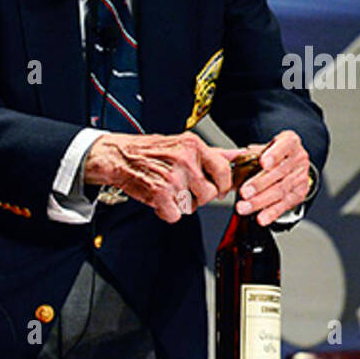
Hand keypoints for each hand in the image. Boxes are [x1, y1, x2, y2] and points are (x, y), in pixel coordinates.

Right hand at [84, 132, 234, 222]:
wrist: (120, 157)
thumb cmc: (152, 151)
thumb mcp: (184, 143)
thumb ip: (213, 153)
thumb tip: (238, 156)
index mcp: (193, 146)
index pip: (224, 170)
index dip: (223, 184)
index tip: (218, 187)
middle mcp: (185, 161)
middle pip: (210, 193)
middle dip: (200, 196)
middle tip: (186, 188)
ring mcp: (173, 179)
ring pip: (193, 206)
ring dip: (183, 204)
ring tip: (170, 190)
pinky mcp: (160, 195)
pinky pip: (176, 215)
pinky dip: (167, 212)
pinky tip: (161, 198)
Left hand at [234, 130, 311, 226]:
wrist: (294, 164)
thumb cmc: (275, 154)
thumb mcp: (265, 147)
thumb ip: (249, 153)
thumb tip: (229, 160)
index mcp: (290, 142)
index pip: (285, 146)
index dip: (274, 155)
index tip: (263, 163)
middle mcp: (298, 159)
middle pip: (279, 172)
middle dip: (260, 184)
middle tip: (244, 192)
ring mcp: (300, 177)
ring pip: (280, 190)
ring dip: (261, 201)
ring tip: (245, 207)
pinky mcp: (299, 194)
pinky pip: (284, 205)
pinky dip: (271, 213)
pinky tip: (261, 218)